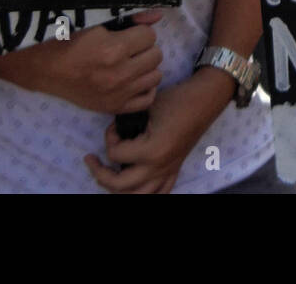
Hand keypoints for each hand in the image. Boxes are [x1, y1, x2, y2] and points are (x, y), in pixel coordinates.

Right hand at [0, 10, 163, 112]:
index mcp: (113, 49)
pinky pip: (147, 99)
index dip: (139, 32)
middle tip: (129, 47)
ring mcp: (117, 94)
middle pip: (156, 55)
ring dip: (146, 67)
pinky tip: (133, 80)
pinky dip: (144, 88)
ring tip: (131, 62)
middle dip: (144, 48)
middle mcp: (119, 74)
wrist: (45, 69)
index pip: (150, 35)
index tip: (128, 33)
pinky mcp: (113, 107)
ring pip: (155, 76)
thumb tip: (156, 16)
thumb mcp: (96, 22)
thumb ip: (130, 17)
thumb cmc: (68, 40)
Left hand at [84, 67, 234, 193]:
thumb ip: (126, 124)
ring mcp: (168, 171)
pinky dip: (143, 193)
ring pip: (137, 196)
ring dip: (117, 190)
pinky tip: (133, 185)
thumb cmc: (175, 99)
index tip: (113, 126)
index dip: (109, 138)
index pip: (116, 155)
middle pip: (120, 185)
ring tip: (107, 176)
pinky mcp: (175, 170)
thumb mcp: (145, 108)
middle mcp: (159, 167)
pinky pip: (159, 193)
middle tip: (92, 160)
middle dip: (100, 173)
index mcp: (152, 151)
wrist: (204, 100)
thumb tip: (113, 133)